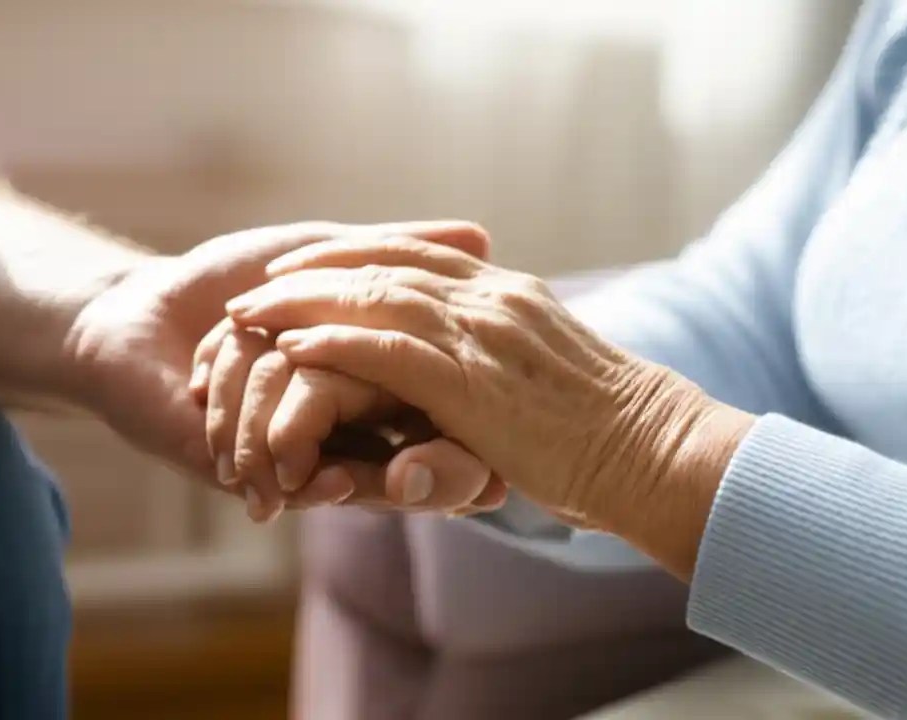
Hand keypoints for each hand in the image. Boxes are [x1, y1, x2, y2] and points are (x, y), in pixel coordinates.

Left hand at [62, 222, 489, 479]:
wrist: (135, 308)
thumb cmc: (227, 280)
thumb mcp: (322, 252)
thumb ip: (394, 249)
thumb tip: (482, 235)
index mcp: (366, 380)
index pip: (439, 416)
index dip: (477, 439)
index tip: (513, 464)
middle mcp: (338, 426)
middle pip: (414, 465)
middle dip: (446, 481)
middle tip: (489, 494)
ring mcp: (296, 453)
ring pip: (358, 479)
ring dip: (368, 475)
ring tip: (378, 479)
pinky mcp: (246, 473)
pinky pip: (291, 489)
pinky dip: (308, 486)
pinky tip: (319, 487)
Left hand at [224, 236, 753, 574]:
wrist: (654, 451)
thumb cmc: (610, 426)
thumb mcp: (555, 367)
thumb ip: (510, 348)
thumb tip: (483, 357)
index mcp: (508, 292)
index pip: (415, 254)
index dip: (350, 253)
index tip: (302, 261)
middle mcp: (491, 300)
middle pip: (382, 266)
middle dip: (310, 271)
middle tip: (255, 284)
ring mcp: (483, 337)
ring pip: (376, 298)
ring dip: (305, 302)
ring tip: (252, 311)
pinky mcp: (475, 384)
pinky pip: (390, 352)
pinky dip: (337, 343)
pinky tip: (293, 346)